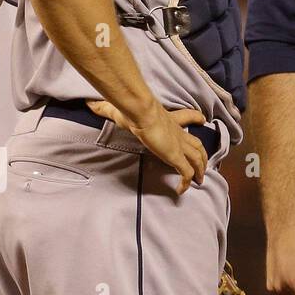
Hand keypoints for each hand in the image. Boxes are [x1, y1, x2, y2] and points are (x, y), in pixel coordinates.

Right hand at [87, 100, 208, 193]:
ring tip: (199, 180)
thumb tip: (91, 104)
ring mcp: (179, 145)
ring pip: (196, 160)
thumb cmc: (133, 110)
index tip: (202, 120)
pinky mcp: (176, 156)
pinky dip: (186, 182)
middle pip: (197, 145)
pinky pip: (185, 173)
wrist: (142, 112)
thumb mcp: (120, 109)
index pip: (188, 117)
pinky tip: (182, 190)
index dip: (196, 119)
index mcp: (169, 120)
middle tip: (203, 165)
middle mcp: (178, 133)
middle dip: (202, 156)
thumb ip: (107, 108)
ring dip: (199, 170)